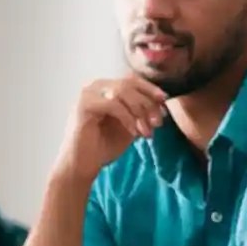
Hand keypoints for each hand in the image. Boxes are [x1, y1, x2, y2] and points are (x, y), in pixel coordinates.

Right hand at [53, 76, 167, 184]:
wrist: (82, 165)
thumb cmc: (103, 146)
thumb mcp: (130, 125)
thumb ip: (141, 112)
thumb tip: (161, 103)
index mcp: (106, 88)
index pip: (132, 80)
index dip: (150, 89)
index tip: (164, 102)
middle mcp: (96, 86)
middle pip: (129, 84)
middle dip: (148, 102)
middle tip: (158, 122)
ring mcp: (88, 94)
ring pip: (122, 92)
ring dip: (140, 112)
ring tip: (147, 131)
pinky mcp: (84, 105)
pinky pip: (113, 105)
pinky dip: (128, 119)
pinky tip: (134, 133)